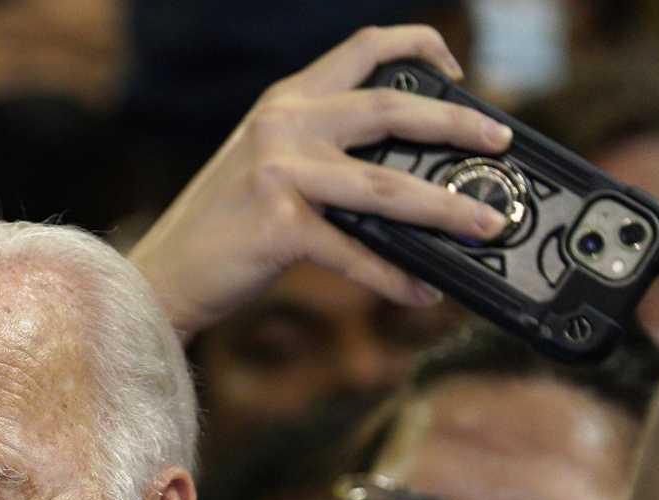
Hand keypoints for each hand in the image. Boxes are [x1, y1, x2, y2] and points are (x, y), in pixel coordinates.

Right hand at [127, 25, 514, 337]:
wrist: (160, 277)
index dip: (420, 49)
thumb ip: (321, 152)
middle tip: (498, 141)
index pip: (364, 47)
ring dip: (445, 207)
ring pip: (387, 184)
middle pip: (391, 107)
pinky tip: (421, 293)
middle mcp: (283, 124)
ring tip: (483, 224)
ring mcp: (279, 173)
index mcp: (285, 101)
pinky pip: (355, 251)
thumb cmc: (219, 232)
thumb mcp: (266, 168)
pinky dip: (394, 277)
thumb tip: (406, 174)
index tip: (457, 72)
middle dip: (457, 124)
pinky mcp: (278, 227)